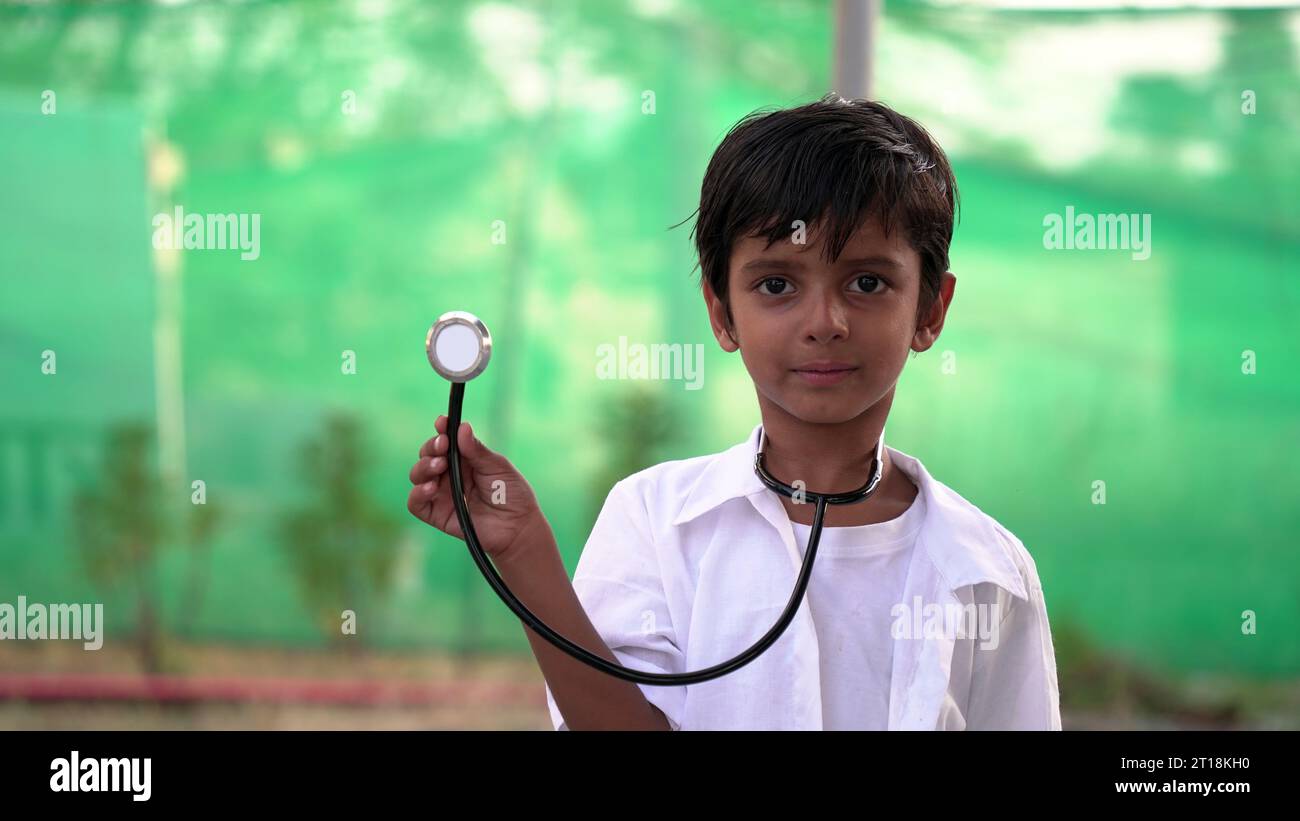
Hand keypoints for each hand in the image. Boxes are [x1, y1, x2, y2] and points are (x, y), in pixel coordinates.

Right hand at [407, 416, 542, 561]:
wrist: (517, 527)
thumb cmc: (511, 494)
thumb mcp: (497, 467)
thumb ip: (477, 451)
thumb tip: (462, 427)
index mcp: (464, 459)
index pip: (445, 441)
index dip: (441, 430)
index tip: (442, 423)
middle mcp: (449, 474)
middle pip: (427, 455)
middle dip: (431, 447)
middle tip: (443, 447)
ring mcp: (441, 494)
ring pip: (417, 475)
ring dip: (423, 467)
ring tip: (439, 466)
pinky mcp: (436, 514)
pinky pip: (416, 503)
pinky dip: (418, 493)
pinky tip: (430, 488)